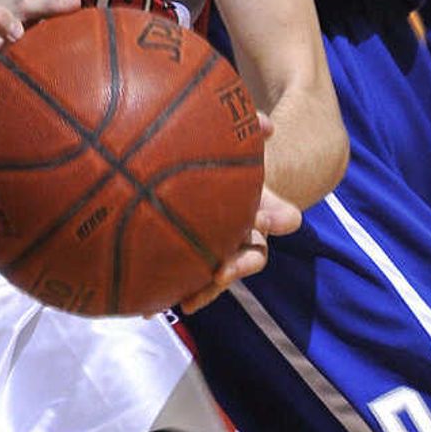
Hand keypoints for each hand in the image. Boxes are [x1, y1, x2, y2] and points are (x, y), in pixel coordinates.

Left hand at [178, 111, 302, 313]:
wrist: (198, 174)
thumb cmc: (223, 156)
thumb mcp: (238, 143)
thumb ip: (250, 128)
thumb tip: (267, 125)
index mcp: (262, 207)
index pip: (283, 216)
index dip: (280, 220)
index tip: (269, 220)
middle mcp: (246, 234)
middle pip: (254, 256)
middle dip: (241, 265)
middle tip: (223, 271)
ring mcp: (223, 251)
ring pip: (221, 276)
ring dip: (207, 289)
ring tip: (188, 299)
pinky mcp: (196, 262)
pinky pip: (188, 282)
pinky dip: (172, 292)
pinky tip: (146, 307)